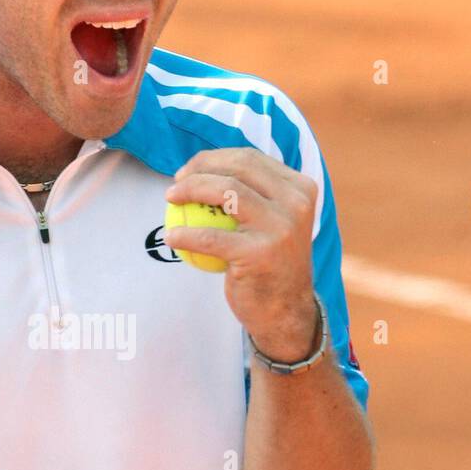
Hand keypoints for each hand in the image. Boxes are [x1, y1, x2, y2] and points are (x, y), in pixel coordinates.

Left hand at [164, 147, 320, 361]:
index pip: (250, 158)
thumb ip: (256, 193)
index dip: (213, 158)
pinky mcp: (260, 253)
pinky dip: (186, 235)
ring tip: (170, 199)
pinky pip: (211, 238)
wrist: (286, 311)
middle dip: (199, 169)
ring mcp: (280, 227)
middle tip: (176, 183)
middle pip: (237, 169)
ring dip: (189, 191)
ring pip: (225, 192)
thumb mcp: (275, 221)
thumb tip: (206, 167)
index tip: (189, 170)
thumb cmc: (270, 263)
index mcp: (301, 188)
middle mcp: (295, 203)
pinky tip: (172, 237)